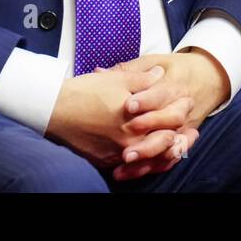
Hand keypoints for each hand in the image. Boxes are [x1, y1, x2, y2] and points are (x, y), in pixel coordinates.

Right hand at [45, 63, 195, 179]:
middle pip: (166, 143)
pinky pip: (131, 166)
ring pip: (150, 159)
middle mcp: (130, 141)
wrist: (54, 110)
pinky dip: (142, 160)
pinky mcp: (105, 161)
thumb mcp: (118, 78)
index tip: (187, 102)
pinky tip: (146, 153)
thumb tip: (162, 74)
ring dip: (163, 152)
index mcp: (138, 120)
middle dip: (179, 135)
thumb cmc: (85, 92)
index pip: (173, 119)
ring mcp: (117, 154)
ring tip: (173, 145)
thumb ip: (144, 79)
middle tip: (187, 130)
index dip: (183, 109)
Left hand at [113, 49, 230, 180]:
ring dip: (149, 154)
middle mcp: (182, 109)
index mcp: (175, 86)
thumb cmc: (172, 69)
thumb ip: (128, 70)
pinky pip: (168, 159)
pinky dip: (150, 167)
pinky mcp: (180, 142)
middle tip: (129, 132)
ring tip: (124, 159)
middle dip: (150, 128)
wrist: (207, 79)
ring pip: (171, 144)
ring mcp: (184, 127)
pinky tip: (126, 171)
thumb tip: (99, 71)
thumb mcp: (152, 62)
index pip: (163, 94)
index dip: (146, 100)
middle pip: (171, 121)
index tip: (128, 105)